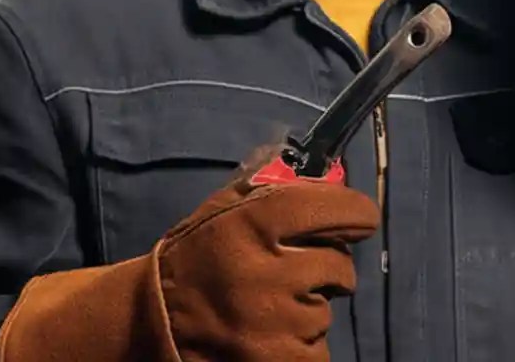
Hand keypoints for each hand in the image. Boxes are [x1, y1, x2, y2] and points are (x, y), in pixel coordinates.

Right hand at [157, 146, 379, 360]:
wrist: (154, 325)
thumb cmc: (195, 259)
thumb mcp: (221, 211)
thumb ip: (269, 189)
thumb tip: (326, 172)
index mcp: (249, 225)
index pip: (328, 208)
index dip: (354, 211)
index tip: (360, 217)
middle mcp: (266, 273)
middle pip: (338, 262)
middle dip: (327, 265)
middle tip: (298, 270)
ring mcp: (276, 323)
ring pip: (328, 307)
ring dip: (310, 305)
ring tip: (272, 306)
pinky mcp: (282, 360)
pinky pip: (319, 347)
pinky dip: (304, 342)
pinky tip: (273, 334)